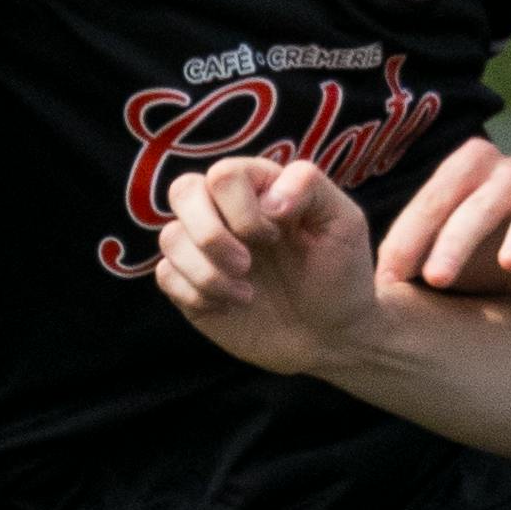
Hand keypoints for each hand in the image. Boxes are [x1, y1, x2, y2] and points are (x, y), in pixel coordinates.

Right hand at [156, 144, 380, 370]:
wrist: (334, 335)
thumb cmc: (341, 274)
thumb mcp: (345, 222)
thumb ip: (310, 185)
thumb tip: (267, 200)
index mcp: (258, 188)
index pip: (224, 174)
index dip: (244, 209)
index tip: (277, 236)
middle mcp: (225, 213)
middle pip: (183, 190)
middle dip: (212, 234)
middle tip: (247, 264)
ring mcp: (205, 249)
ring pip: (170, 237)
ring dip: (208, 271)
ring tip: (246, 293)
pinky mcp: (191, 286)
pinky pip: (165, 276)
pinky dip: (196, 293)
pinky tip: (230, 305)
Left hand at [382, 147, 510, 307]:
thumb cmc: (486, 268)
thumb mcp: (443, 265)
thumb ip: (408, 262)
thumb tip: (359, 285)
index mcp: (467, 177)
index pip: (434, 196)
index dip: (411, 233)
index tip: (391, 277)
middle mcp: (508, 174)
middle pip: (479, 193)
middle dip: (456, 236)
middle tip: (438, 280)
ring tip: (509, 266)